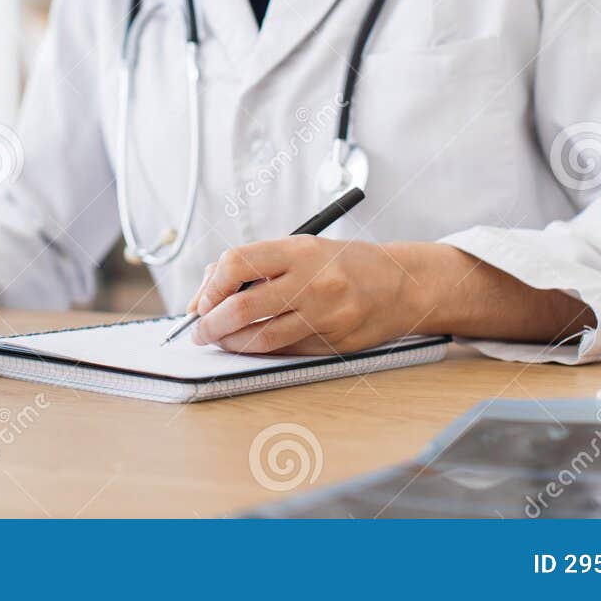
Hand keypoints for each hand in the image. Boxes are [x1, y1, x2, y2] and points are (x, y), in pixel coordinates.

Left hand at [186, 236, 414, 354]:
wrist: (401, 284)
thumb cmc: (343, 264)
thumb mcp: (302, 249)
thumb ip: (255, 266)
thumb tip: (205, 296)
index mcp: (300, 250)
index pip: (237, 263)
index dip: (209, 287)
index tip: (200, 302)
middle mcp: (313, 281)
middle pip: (243, 307)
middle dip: (211, 324)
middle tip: (199, 331)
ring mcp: (326, 315)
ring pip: (262, 338)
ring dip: (231, 343)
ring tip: (220, 340)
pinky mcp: (334, 344)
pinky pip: (285, 352)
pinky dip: (260, 351)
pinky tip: (250, 345)